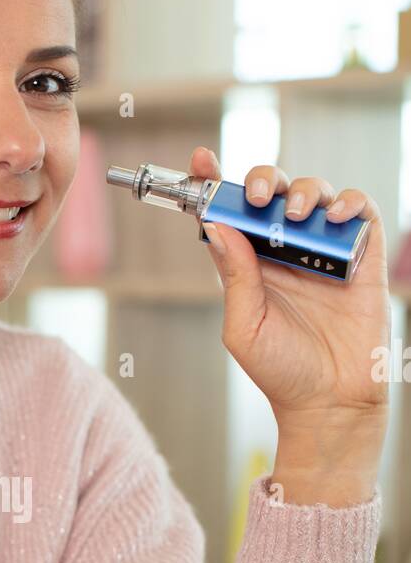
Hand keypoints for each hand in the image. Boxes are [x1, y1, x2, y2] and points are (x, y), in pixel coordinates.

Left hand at [190, 147, 389, 503]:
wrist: (329, 402)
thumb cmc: (280, 371)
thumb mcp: (243, 326)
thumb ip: (234, 275)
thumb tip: (217, 225)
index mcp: (250, 265)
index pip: (230, 213)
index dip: (216, 183)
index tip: (202, 160)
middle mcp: (285, 252)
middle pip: (273, 192)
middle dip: (264, 179)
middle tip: (259, 195)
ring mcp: (323, 251)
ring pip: (315, 194)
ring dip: (304, 191)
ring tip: (294, 215)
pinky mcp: (360, 257)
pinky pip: (359, 212)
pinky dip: (348, 202)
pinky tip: (334, 217)